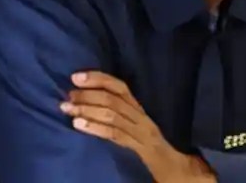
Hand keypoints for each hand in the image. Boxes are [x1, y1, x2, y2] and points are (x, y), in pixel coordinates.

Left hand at [64, 72, 215, 181]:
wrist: (178, 169)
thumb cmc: (151, 147)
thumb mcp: (133, 126)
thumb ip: (116, 114)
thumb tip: (83, 103)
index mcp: (139, 108)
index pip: (118, 86)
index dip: (97, 78)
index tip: (76, 76)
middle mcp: (141, 115)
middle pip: (112, 98)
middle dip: (87, 95)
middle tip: (67, 96)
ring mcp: (141, 131)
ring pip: (112, 114)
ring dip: (87, 110)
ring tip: (68, 109)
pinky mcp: (140, 146)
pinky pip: (116, 134)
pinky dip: (95, 128)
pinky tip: (79, 125)